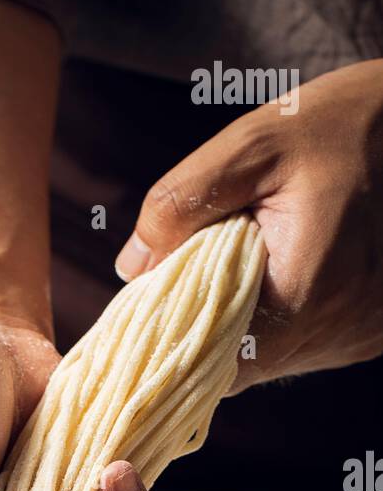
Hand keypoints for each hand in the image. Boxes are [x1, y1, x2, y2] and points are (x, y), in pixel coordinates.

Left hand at [115, 59, 382, 389]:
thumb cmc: (340, 123)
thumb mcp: (252, 145)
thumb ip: (181, 204)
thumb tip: (131, 265)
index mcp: (306, 296)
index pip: (216, 364)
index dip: (177, 344)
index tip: (153, 310)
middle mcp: (339, 333)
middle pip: (243, 367)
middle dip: (207, 331)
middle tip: (187, 279)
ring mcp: (360, 339)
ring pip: (273, 359)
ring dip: (245, 325)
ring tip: (240, 268)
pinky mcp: (372, 334)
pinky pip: (306, 344)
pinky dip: (281, 320)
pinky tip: (280, 273)